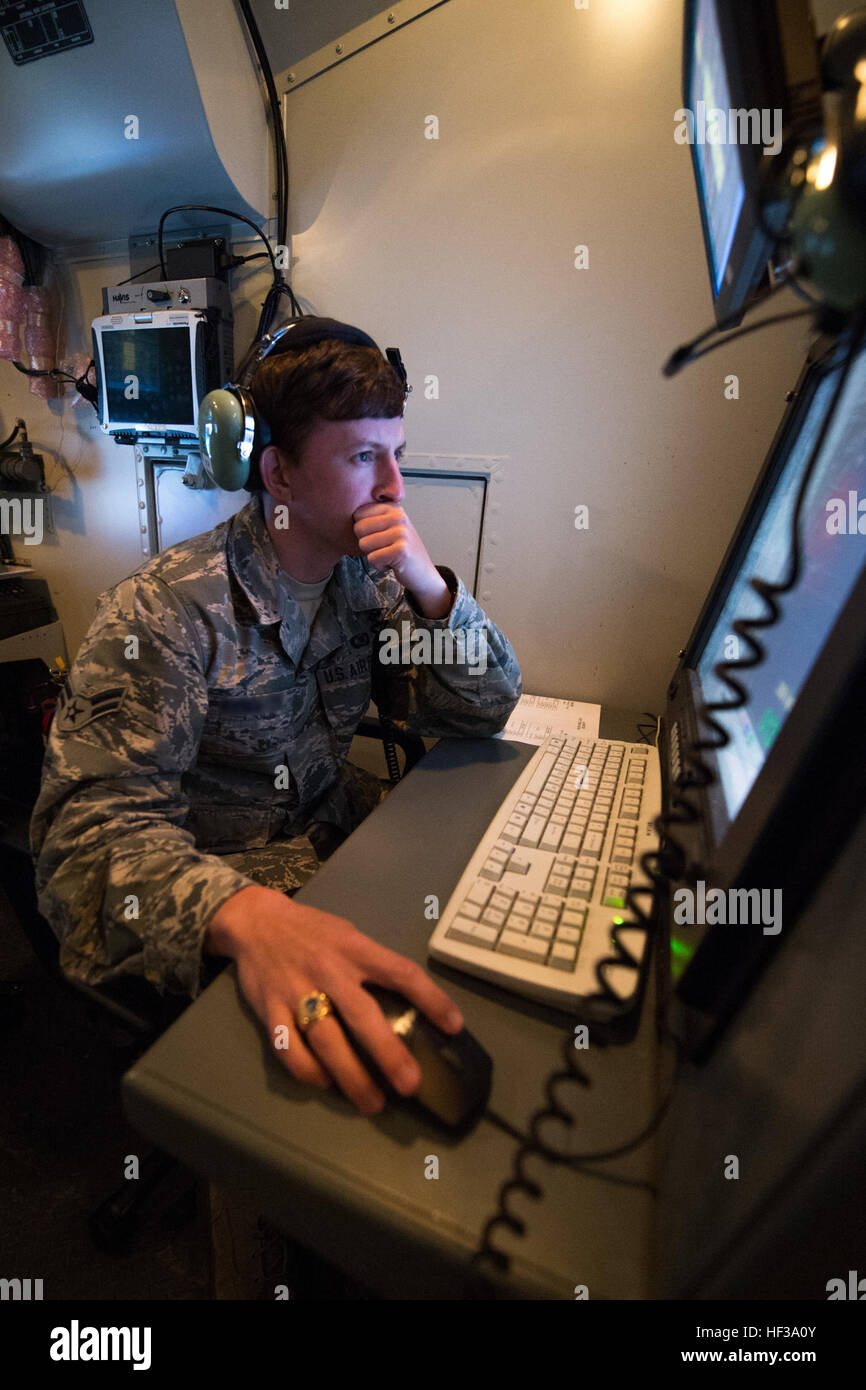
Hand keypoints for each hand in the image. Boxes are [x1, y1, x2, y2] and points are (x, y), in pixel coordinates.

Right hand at [204, 885, 463, 1114]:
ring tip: (373, 1103)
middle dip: (389, 1053)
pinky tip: (326, 1083)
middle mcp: (328, 970)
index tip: (454, 1027)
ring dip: (351, 1077)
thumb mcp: (349, 937)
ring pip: (326, 1042)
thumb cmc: (313, 932)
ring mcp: (296, 992)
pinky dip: (309, 1072)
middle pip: (363, 1017)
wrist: (255, 922)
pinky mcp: (269, 1010)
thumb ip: (374, 966)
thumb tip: (411, 1006)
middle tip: (411, 1084)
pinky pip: (290, 1049)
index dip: (431, 999)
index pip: (401, 972)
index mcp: (355, 949)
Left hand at [352, 503, 448, 613]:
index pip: (358, 514)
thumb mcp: (388, 527)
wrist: (422, 573)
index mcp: (392, 508)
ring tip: (389, 555)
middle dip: (366, 544)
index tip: (380, 537)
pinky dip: (380, 566)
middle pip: (358, 529)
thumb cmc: (400, 550)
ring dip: (374, 555)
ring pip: (364, 544)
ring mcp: (401, 532)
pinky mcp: (401, 550)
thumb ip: (371, 517)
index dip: (363, 531)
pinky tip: (393, 564)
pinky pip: (372, 558)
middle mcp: (398, 516)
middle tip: (384, 548)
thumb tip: (341, 509)